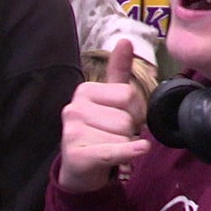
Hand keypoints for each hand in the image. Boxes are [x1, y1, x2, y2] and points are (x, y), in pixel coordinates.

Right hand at [58, 39, 150, 192]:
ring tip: (108, 147)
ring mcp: (72, 131)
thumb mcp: (108, 100)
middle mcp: (74, 108)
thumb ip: (118, 71)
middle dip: (129, 131)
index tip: (121, 120)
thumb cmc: (98, 132)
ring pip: (123, 136)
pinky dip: (130, 153)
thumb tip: (125, 40)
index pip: (128, 95)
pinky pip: (114, 151)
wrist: (78, 170)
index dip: (134, 111)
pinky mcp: (77, 154)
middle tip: (113, 137)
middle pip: (126, 118)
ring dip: (124, 146)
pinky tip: (138, 150)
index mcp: (83, 91)